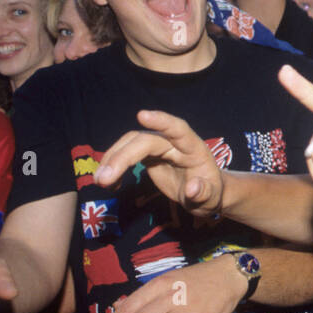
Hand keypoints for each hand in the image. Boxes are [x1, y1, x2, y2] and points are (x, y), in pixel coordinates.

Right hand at [96, 110, 223, 217]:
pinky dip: (114, 165)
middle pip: (145, 140)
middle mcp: (175, 142)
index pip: (179, 129)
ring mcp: (160, 146)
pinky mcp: (149, 154)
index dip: (162, 121)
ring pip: (131, 143)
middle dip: (122, 157)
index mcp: (194, 148)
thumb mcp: (211, 198)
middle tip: (103, 179)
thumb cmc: (210, 193)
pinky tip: (109, 183)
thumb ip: (204, 193)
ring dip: (112, 159)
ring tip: (101, 181)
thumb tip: (192, 189)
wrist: (205, 194)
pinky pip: (127, 153)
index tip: (141, 115)